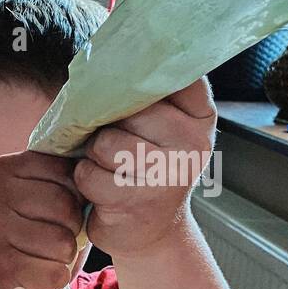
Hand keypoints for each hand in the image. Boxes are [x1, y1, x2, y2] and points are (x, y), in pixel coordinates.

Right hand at [0, 151, 84, 288]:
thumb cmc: (16, 232)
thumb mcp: (28, 194)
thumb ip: (56, 179)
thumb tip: (95, 177)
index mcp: (4, 168)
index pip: (66, 172)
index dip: (73, 196)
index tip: (55, 211)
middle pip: (66, 206)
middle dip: (71, 228)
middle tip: (51, 238)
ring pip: (63, 242)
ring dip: (62, 256)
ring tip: (42, 256)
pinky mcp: (2, 265)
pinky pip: (55, 273)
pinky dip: (54, 279)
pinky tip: (36, 275)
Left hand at [76, 78, 216, 258]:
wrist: (153, 231)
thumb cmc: (150, 170)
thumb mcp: (163, 130)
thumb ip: (151, 97)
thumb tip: (110, 57)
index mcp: (200, 117)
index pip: (172, 77)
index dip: (139, 75)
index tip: (126, 78)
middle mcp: (191, 143)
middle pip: (128, 110)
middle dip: (109, 124)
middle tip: (116, 141)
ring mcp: (166, 174)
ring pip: (105, 143)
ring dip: (95, 155)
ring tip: (110, 167)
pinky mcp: (136, 201)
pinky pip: (91, 174)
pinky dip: (86, 179)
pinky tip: (102, 188)